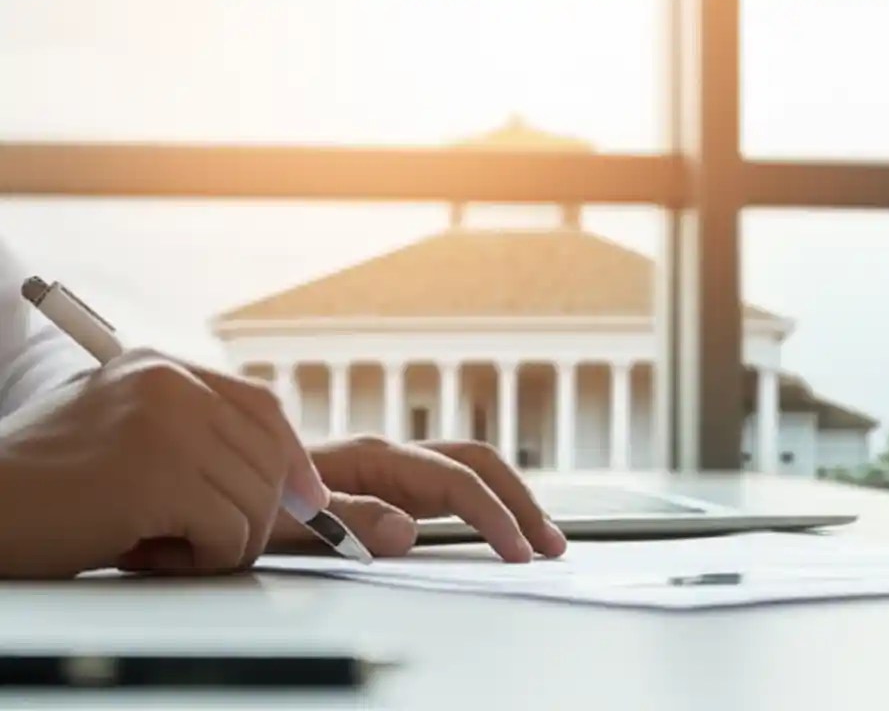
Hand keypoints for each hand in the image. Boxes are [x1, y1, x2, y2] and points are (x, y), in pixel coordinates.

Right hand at [0, 349, 326, 578]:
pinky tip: (151, 555)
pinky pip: (230, 533)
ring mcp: (167, 427)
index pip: (262, 405)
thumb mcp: (121, 429)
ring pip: (257, 502)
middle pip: (269, 458)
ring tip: (165, 547)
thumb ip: (192, 433)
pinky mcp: (159, 478)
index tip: (302, 497)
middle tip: (198, 539)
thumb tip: (286, 476)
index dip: (291, 457)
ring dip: (223, 541)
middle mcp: (170, 386)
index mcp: (161, 368)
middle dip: (252, 512)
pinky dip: (204, 560)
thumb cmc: (43, 483)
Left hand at [268, 438, 566, 562]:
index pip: (455, 481)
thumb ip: (347, 520)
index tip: (518, 552)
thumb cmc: (249, 497)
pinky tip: (497, 526)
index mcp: (374, 458)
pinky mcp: (389, 485)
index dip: (493, 515)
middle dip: (521, 501)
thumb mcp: (288, 517)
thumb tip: (408, 530)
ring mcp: (392, 468)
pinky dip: (485, 503)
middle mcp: (390, 456)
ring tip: (541, 538)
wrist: (215, 477)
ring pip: (469, 471)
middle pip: (477, 464)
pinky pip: (450, 486)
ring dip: (510, 499)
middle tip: (551, 546)